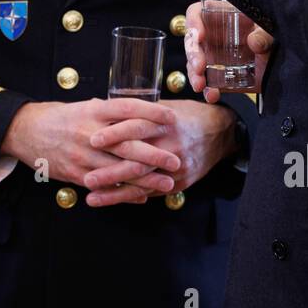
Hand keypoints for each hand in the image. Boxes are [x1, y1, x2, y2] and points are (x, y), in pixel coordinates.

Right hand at [2, 98, 181, 206]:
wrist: (26, 131)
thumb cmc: (61, 117)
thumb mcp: (86, 108)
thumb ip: (112, 114)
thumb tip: (142, 114)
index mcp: (94, 112)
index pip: (128, 109)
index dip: (152, 113)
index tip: (172, 118)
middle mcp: (90, 133)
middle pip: (128, 144)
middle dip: (155, 154)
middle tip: (177, 160)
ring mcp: (83, 156)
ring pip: (120, 170)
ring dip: (146, 179)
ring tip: (167, 183)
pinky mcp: (76, 174)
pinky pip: (105, 186)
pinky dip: (125, 193)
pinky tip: (143, 196)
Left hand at [85, 99, 237, 203]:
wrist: (220, 133)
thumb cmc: (186, 116)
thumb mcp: (165, 107)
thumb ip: (139, 112)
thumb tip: (103, 107)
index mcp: (165, 121)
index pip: (138, 127)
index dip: (115, 133)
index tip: (93, 139)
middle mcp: (171, 144)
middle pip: (138, 159)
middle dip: (111, 170)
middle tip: (87, 177)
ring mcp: (177, 166)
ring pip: (143, 181)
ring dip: (116, 191)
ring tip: (92, 196)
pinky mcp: (180, 181)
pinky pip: (152, 191)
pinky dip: (130, 197)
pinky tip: (110, 200)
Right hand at [184, 0, 272, 102]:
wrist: (284, 61)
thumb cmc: (272, 35)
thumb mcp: (270, 29)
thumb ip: (264, 34)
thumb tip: (254, 42)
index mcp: (222, 17)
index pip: (197, 13)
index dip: (193, 23)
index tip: (199, 37)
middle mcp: (214, 37)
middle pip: (192, 42)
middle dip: (192, 55)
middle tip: (200, 67)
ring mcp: (215, 58)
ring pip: (194, 64)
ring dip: (194, 75)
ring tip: (200, 85)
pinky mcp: (220, 76)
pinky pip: (208, 84)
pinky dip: (208, 91)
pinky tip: (212, 95)